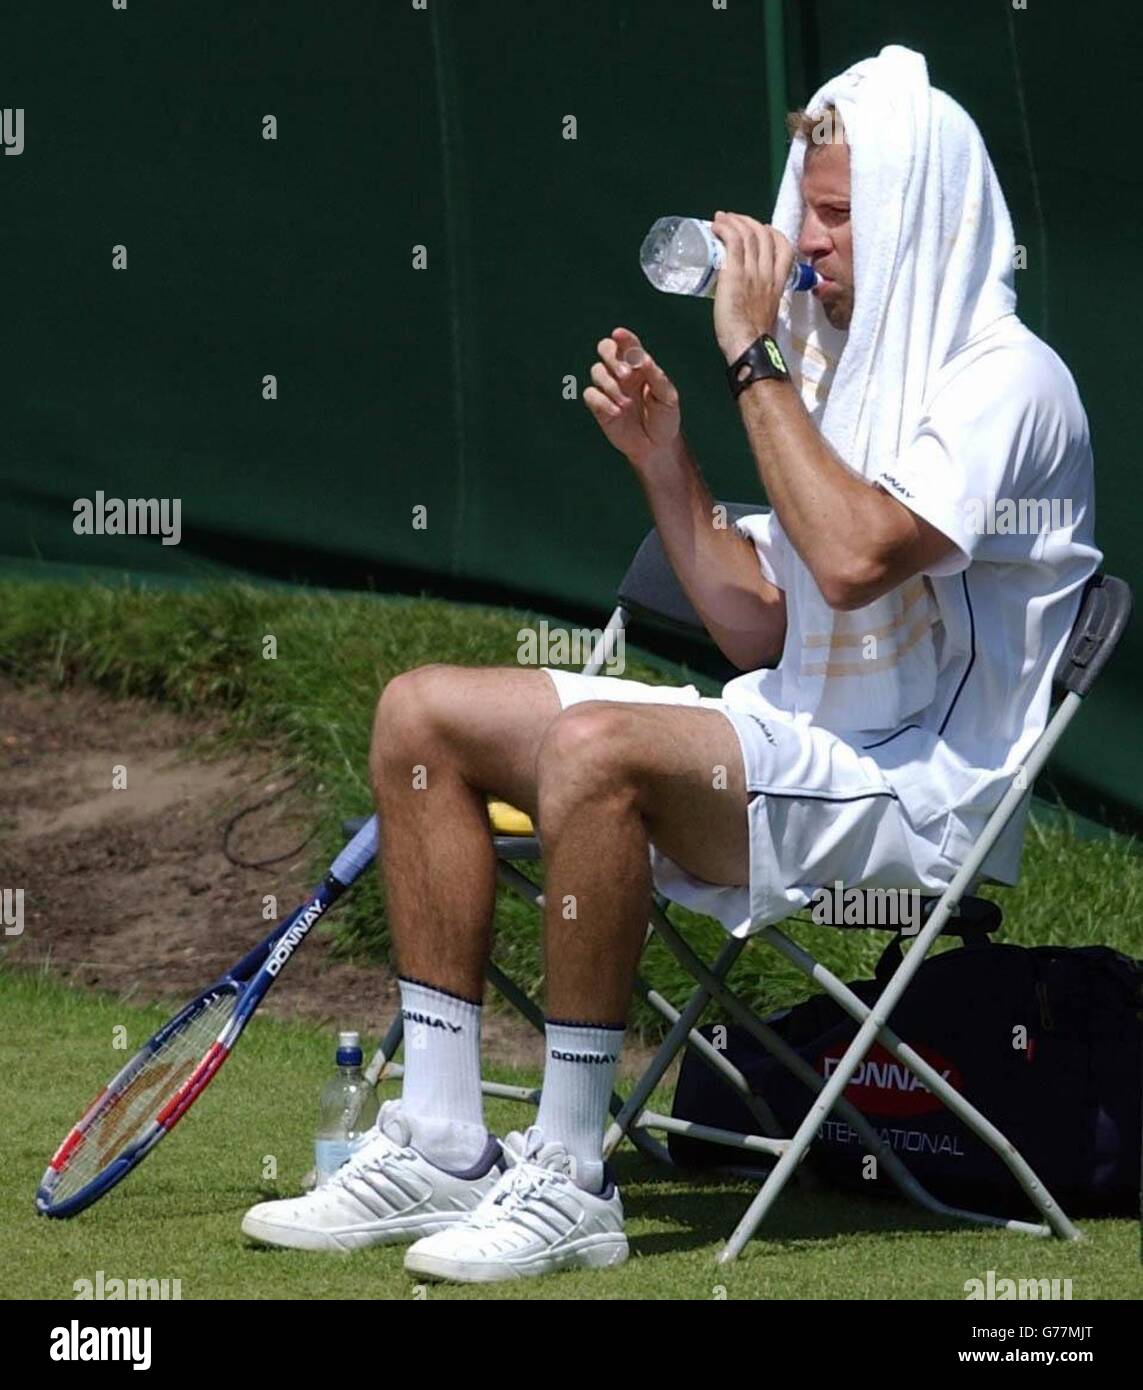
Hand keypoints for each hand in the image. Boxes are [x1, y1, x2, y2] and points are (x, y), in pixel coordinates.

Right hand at [584, 327, 680, 470]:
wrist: (656, 446)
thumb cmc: (664, 418)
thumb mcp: (668, 397)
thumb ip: (656, 376)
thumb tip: (641, 359)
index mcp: (639, 366)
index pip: (628, 344)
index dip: (622, 337)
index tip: (619, 334)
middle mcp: (622, 373)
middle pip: (605, 349)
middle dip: (611, 357)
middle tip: (626, 376)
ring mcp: (609, 388)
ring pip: (596, 371)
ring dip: (610, 384)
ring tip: (627, 404)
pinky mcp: (599, 406)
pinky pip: (591, 394)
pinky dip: (603, 402)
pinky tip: (618, 413)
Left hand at [710, 212, 794, 362]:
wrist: (748, 345)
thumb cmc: (753, 338)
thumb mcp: (766, 314)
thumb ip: (760, 302)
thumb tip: (748, 302)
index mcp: (778, 283)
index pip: (785, 248)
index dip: (773, 233)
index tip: (760, 230)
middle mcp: (768, 273)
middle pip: (764, 234)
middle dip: (748, 221)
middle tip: (732, 220)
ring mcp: (753, 272)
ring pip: (748, 234)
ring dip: (733, 221)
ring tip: (720, 219)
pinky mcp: (735, 273)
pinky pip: (733, 241)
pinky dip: (725, 228)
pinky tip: (716, 226)